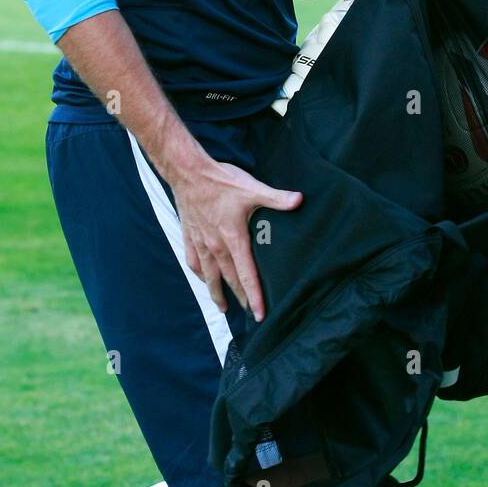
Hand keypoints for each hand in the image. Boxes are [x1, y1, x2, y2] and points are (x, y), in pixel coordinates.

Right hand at [170, 157, 302, 322]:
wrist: (187, 172)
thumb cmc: (220, 181)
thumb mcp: (252, 189)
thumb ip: (276, 198)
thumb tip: (300, 200)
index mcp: (233, 238)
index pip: (247, 275)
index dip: (255, 296)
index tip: (260, 314)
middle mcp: (216, 245)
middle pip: (229, 279)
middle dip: (240, 297)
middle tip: (248, 313)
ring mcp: (201, 242)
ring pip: (209, 275)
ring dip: (216, 292)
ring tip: (223, 307)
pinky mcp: (189, 235)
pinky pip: (193, 261)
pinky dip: (199, 273)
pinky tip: (202, 278)